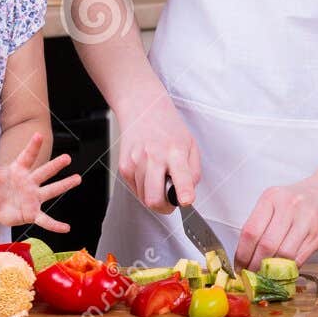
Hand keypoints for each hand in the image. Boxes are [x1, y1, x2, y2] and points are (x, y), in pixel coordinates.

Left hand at [0, 131, 80, 232]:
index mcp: (19, 170)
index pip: (26, 156)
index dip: (32, 146)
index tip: (38, 134)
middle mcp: (30, 182)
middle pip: (43, 172)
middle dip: (55, 165)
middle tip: (67, 158)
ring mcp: (33, 197)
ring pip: (51, 190)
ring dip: (64, 185)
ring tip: (77, 178)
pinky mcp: (32, 212)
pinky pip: (45, 219)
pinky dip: (55, 225)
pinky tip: (66, 228)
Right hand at [114, 90, 200, 212]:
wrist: (143, 108)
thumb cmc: (168, 127)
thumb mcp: (191, 145)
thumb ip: (193, 173)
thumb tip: (186, 195)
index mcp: (176, 151)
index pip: (181, 176)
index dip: (183, 192)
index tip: (185, 201)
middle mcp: (154, 157)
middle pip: (154, 198)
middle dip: (164, 207)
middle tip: (170, 200)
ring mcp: (136, 162)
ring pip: (144, 198)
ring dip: (154, 196)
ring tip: (159, 178)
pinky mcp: (124, 166)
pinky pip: (135, 190)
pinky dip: (144, 188)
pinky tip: (148, 173)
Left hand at [235, 174, 317, 268]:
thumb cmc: (303, 198)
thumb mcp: (279, 200)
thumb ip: (264, 222)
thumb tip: (247, 254)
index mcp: (272, 197)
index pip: (250, 231)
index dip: (242, 254)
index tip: (240, 267)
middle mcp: (288, 206)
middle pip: (266, 246)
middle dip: (255, 267)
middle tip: (252, 276)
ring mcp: (306, 220)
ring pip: (283, 255)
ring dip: (273, 271)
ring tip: (267, 277)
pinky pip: (301, 258)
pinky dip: (290, 269)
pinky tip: (284, 272)